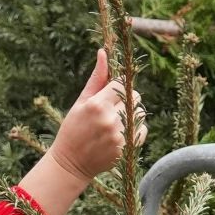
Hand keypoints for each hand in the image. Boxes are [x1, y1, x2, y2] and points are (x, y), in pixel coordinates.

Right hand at [18, 49, 147, 214]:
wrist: (71, 163)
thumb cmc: (73, 128)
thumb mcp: (81, 102)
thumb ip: (96, 78)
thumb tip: (104, 52)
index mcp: (97, 104)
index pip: (122, 83)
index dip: (119, 86)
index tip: (112, 91)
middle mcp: (110, 119)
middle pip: (134, 97)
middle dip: (126, 99)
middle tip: (112, 108)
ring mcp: (120, 135)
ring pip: (140, 113)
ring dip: (132, 114)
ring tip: (115, 122)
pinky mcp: (128, 148)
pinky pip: (142, 130)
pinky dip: (135, 129)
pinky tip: (119, 134)